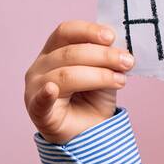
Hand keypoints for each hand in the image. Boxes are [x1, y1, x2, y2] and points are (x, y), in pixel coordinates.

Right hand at [24, 21, 132, 143]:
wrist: (90, 133)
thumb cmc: (93, 99)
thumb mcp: (105, 74)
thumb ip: (108, 60)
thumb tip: (123, 49)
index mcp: (53, 52)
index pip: (66, 32)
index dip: (88, 31)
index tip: (112, 37)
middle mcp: (40, 67)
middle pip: (70, 53)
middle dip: (103, 56)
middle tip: (127, 62)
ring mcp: (36, 89)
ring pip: (66, 75)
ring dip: (99, 76)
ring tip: (121, 81)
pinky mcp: (38, 112)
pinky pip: (39, 102)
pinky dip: (45, 95)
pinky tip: (52, 89)